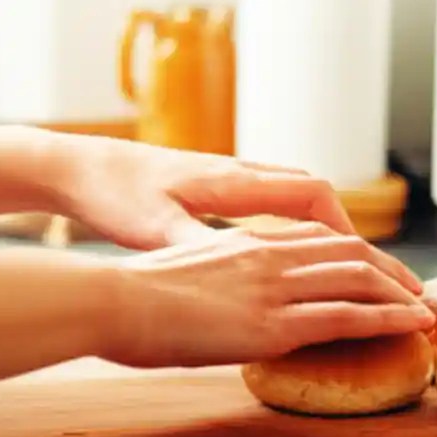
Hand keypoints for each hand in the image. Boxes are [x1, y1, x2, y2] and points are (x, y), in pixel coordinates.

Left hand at [55, 135, 355, 249]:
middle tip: (360, 266)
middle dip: (342, 227)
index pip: (312, 193)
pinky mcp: (210, 186)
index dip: (343, 227)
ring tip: (331, 264)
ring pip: (291, 193)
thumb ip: (201, 248)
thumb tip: (242, 269)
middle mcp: (237, 172)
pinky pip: (268, 200)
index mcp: (232, 182)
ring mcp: (224, 176)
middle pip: (312, 191)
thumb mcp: (156, 230)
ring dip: (317, 224)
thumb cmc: (112, 196)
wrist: (76, 166)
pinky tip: (281, 254)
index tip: (360, 260)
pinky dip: (288, 223)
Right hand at [104, 222, 433, 367]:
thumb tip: (221, 306)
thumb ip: (213, 284)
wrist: (109, 301)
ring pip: (357, 280)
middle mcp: (268, 255)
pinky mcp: (274, 323)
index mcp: (244, 243)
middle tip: (413, 287)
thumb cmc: (126, 298)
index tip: (373, 266)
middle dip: (387, 269)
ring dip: (398, 293)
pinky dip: (388, 320)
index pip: (315, 238)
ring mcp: (274, 288)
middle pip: (347, 251)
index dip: (352, 251)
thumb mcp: (179, 278)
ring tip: (424, 309)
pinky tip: (413, 326)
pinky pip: (348, 317)